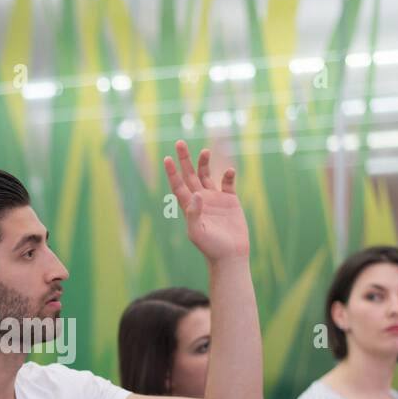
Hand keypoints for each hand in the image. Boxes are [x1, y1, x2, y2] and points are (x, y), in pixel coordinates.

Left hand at [163, 140, 249, 261]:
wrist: (230, 256)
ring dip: (204, 163)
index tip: (167, 158)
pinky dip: (228, 175)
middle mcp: (201, 200)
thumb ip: (194, 213)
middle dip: (184, 160)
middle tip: (179, 142)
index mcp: (190, 206)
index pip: (178, 185)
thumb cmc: (211, 247)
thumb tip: (196, 194)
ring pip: (207, 175)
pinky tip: (229, 171)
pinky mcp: (230, 201)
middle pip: (190, 175)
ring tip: (205, 151)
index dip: (172, 172)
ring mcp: (215, 199)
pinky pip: (228, 183)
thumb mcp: (198, 233)